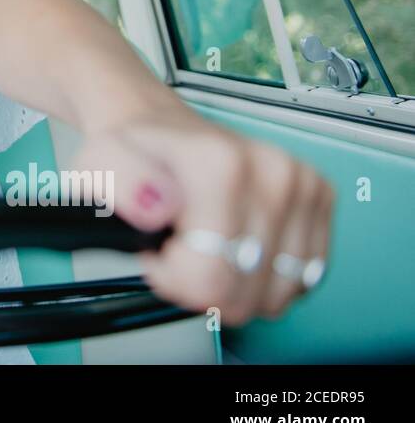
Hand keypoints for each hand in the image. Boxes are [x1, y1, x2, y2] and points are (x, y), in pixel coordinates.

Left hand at [72, 107, 334, 326]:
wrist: (163, 127)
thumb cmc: (136, 152)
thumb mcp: (102, 164)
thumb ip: (120, 186)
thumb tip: (156, 206)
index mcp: (222, 165)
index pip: (209, 278)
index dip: (174, 279)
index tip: (159, 253)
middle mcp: (273, 172)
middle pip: (244, 294)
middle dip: (202, 283)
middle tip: (180, 249)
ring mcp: (303, 186)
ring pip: (275, 295)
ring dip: (235, 284)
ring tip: (206, 247)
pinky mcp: (321, 200)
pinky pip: (302, 280)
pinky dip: (266, 278)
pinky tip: (237, 249)